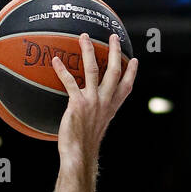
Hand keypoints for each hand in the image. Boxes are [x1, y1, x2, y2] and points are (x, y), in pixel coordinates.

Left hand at [52, 33, 136, 165]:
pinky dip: (62, 70)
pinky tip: (56, 61)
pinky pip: (70, 82)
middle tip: (113, 37)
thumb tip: (93, 108)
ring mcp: (92, 101)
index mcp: (112, 107)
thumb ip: (98, 113)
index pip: (126, 87)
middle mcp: (105, 101)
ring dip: (88, 51)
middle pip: (114, 71)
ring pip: (93, 69)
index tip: (135, 60)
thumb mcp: (97, 125)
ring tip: (84, 37)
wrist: (79, 154)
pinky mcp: (78, 104)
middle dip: (115, 52)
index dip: (131, 73)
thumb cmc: (85, 142)